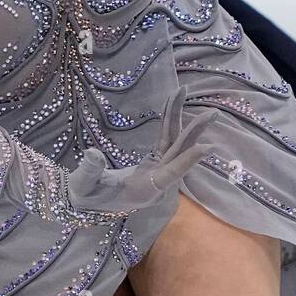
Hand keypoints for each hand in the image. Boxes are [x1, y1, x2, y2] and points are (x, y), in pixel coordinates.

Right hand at [65, 89, 215, 218]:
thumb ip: (89, 171)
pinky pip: (164, 139)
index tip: (208, 148)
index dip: (188, 161)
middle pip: (179, 153)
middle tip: (212, 113)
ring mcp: (156, 169)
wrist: (86, 202)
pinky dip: (167, 121)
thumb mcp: (83, 186)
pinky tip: (171, 105)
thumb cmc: (84, 197)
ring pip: (173, 142)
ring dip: (179, 118)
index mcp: (145, 190)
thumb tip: (93, 154)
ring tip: (185, 93)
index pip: (171, 174)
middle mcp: (157, 180)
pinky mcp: (153, 161)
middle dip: (194, 132)